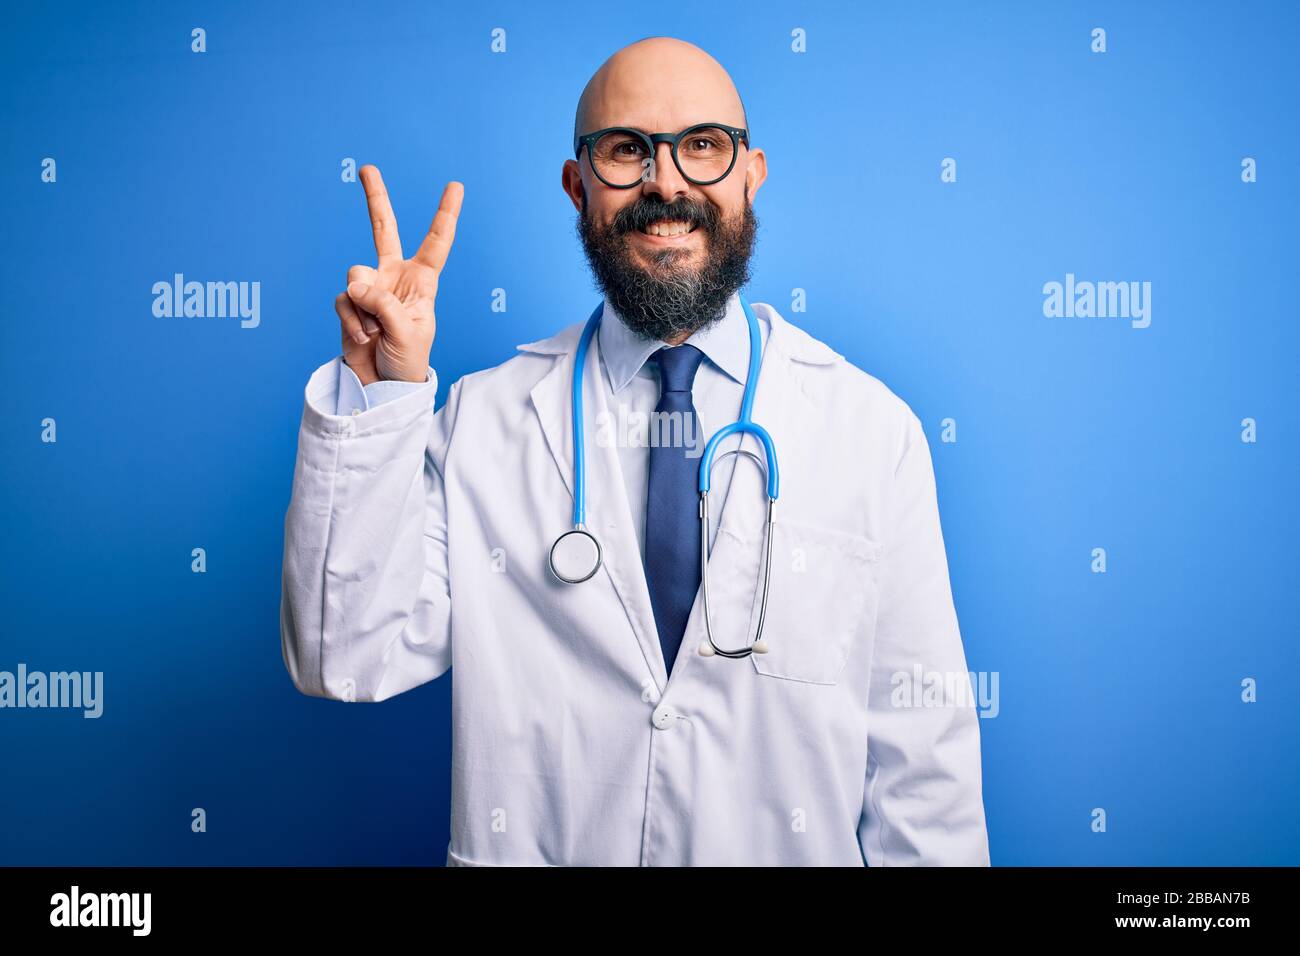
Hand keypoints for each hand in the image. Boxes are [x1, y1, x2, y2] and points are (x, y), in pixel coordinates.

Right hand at [336, 165, 463, 384]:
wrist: (383, 386)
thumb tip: (354, 283)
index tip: (455, 186)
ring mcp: (369, 288)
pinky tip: (365, 338)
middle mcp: (395, 278)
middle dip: (375, 199)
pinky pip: (343, 300)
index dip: (445, 214)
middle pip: (383, 230)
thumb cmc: (407, 361)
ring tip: (377, 331)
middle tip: (368, 168)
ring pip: (357, 275)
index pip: (436, 243)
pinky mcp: (348, 303)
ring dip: (365, 308)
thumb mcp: (407, 332)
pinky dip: (353, 322)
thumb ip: (383, 303)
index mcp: (422, 282)